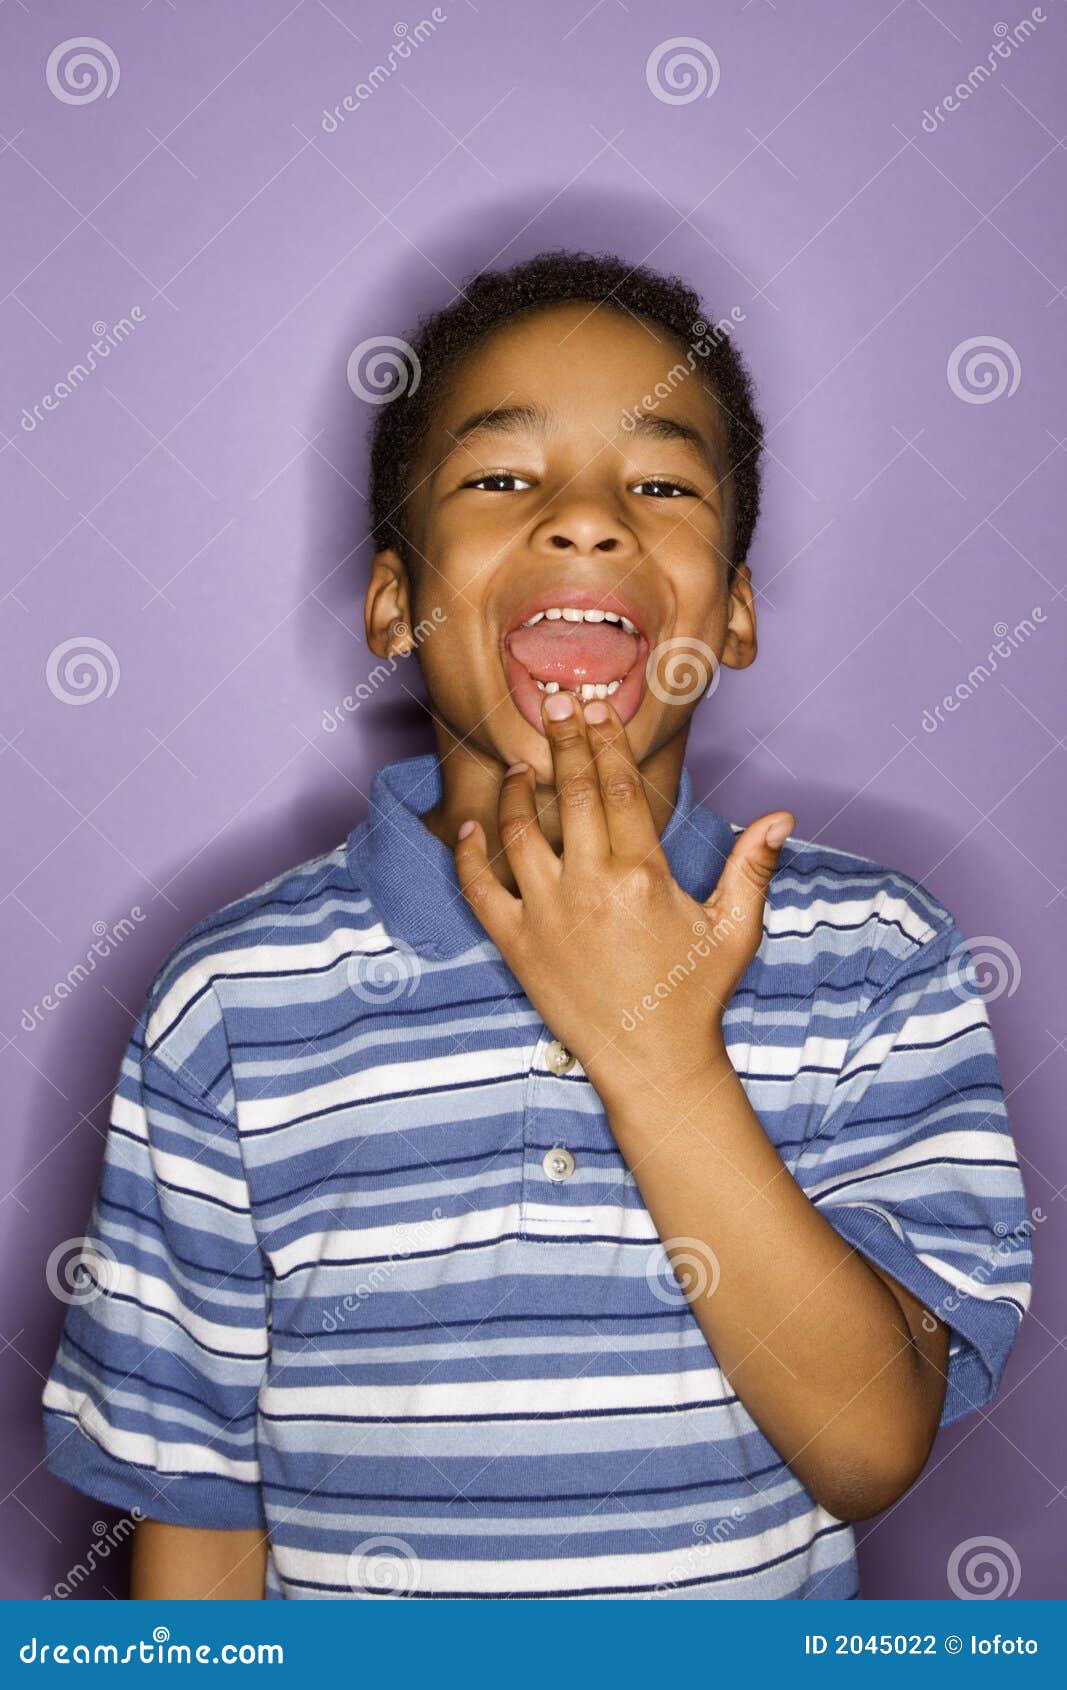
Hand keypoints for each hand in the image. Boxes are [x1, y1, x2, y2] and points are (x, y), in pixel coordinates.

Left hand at [454, 691, 793, 1108]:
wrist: (652, 1061)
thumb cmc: (694, 994)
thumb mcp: (734, 928)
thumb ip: (753, 866)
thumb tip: (783, 816)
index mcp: (642, 873)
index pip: (619, 787)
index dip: (606, 741)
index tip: (596, 707)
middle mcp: (589, 885)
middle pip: (570, 794)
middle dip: (563, 741)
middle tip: (555, 701)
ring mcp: (547, 914)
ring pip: (520, 831)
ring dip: (516, 790)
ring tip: (520, 764)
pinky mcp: (516, 943)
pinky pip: (478, 889)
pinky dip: (468, 854)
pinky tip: (470, 826)